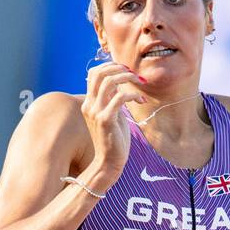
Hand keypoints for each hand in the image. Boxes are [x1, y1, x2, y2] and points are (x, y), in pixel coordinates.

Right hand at [81, 60, 147, 182]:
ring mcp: (96, 112)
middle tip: (134, 75)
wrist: (109, 163)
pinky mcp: (105, 120)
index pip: (93, 73)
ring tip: (139, 83)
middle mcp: (89, 105)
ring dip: (127, 77)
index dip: (110, 66)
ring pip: (109, 81)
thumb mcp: (112, 115)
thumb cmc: (114, 140)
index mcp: (89, 102)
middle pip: (99, 73)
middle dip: (119, 68)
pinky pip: (120, 97)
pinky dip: (133, 95)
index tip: (126, 71)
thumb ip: (112, 99)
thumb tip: (120, 84)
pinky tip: (140, 101)